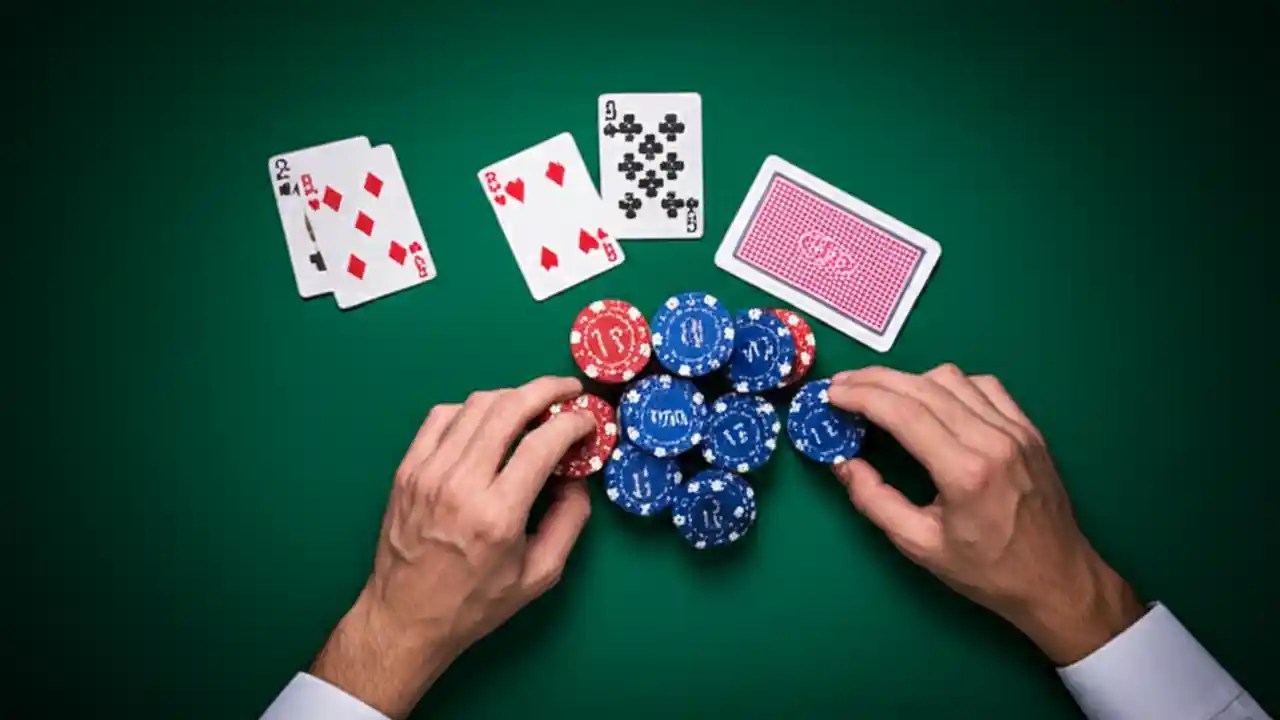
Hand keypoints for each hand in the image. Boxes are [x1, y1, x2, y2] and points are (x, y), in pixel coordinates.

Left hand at [310, 376, 595, 718]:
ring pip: (474, 405)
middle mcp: (460, 484)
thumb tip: (578, 478)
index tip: (588, 420)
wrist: (404, 618)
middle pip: (507, 409)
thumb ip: (569, 522)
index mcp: (497, 515)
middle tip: (568, 390)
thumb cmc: (475, 603)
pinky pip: (441, 417)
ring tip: (532, 404)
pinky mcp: (406, 469)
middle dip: (546, 390)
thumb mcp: (539, 575)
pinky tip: (486, 420)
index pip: (541, 444)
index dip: (572, 423)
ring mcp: (427, 472)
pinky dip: (471, 409)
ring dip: (511, 395)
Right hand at [828, 365, 1143, 664]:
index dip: (862, 396)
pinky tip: (931, 399)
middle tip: (842, 385)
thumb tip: (841, 463)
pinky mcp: (1029, 428)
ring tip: (881, 394)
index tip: (832, 394)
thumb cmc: (988, 571)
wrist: (1059, 580)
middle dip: (875, 380)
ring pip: (953, 378)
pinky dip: (948, 384)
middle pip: (923, 387)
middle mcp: (993, 440)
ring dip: (910, 379)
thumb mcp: (920, 546)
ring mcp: (1016, 429)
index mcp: (965, 472)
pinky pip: (984, 386)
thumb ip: (875, 501)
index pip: (904, 413)